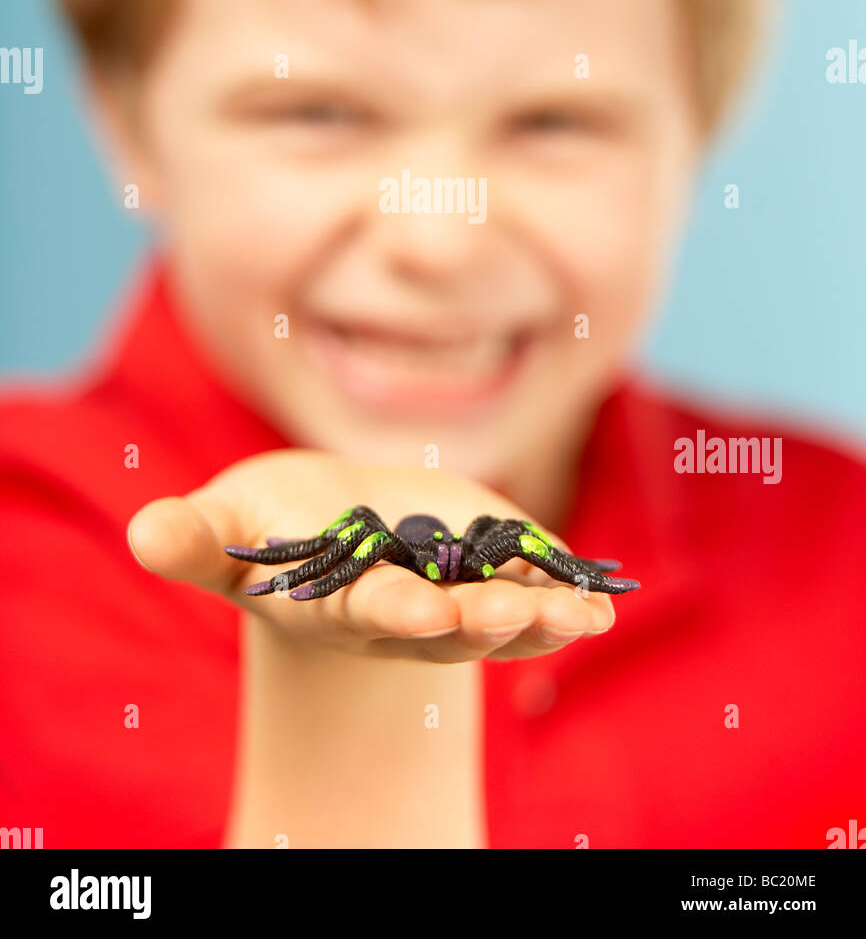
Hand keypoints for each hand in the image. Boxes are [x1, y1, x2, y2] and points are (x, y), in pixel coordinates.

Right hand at [127, 449, 616, 663]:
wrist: (325, 532)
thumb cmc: (263, 530)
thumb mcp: (219, 532)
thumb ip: (187, 540)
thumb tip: (141, 532)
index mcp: (335, 598)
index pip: (365, 605)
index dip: (391, 604)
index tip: (417, 604)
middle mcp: (401, 608)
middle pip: (446, 620)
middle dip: (481, 617)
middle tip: (520, 612)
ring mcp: (451, 591)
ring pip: (500, 613)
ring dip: (540, 617)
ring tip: (585, 617)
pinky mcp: (487, 563)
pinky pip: (532, 583)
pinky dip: (564, 593)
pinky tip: (601, 601)